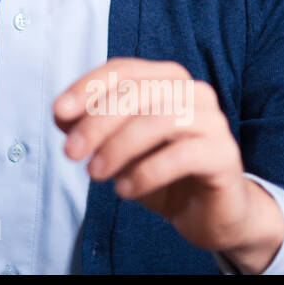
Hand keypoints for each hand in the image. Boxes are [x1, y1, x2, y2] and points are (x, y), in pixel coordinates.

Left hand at [53, 58, 283, 272]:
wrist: (208, 214)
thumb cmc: (159, 172)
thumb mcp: (116, 147)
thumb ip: (89, 125)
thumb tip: (61, 113)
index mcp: (167, 79)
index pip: (123, 70)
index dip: (88, 87)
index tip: (58, 111)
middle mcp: (194, 92)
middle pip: (138, 93)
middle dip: (96, 122)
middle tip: (70, 152)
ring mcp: (213, 121)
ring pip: (158, 121)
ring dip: (118, 148)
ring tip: (95, 174)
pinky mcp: (224, 155)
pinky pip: (182, 155)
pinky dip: (147, 172)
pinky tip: (125, 190)